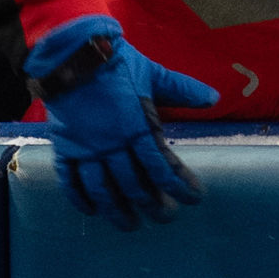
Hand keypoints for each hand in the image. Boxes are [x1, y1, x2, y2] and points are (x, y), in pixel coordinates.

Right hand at [27, 14, 219, 222]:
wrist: (72, 52)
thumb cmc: (116, 62)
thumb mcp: (153, 74)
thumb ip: (183, 90)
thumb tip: (214, 98)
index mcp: (137, 126)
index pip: (163, 165)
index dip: (180, 185)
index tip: (194, 199)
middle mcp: (112, 143)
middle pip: (135, 184)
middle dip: (153, 204)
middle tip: (166, 218)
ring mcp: (86, 148)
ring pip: (102, 190)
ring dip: (117, 211)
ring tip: (131, 226)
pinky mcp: (64, 147)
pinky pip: (69, 180)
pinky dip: (79, 199)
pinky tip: (92, 212)